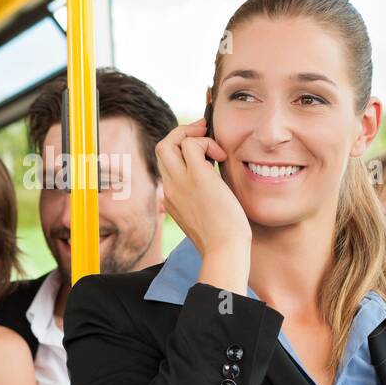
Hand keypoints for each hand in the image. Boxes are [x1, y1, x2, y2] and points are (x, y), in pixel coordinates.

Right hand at [156, 119, 250, 257]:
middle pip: (161, 147)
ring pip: (170, 142)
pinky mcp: (197, 177)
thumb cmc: (222, 238)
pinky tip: (221, 157)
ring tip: (215, 148)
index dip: (180, 150)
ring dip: (194, 135)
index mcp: (170, 197)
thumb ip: (200, 201)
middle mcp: (170, 187)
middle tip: (204, 134)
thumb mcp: (203, 219)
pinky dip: (207, 143)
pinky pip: (193, 144)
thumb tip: (215, 187)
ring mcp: (180, 182)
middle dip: (181, 134)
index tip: (201, 149)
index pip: (166, 163)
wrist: (224, 250)